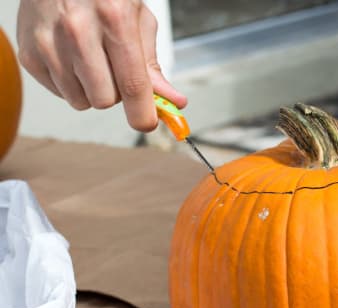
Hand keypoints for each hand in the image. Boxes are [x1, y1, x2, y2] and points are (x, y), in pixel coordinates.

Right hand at [17, 0, 186, 130]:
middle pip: (104, 100)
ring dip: (91, 89)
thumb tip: (173, 101)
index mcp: (114, 19)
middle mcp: (77, 31)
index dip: (143, 113)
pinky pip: (60, 93)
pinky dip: (70, 83)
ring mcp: (48, 42)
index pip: (132, 84)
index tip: (147, 123)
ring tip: (91, 59)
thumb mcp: (136, 18)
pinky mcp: (29, 53)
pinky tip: (71, 57)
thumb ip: (152, 64)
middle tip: (114, 70)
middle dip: (115, 94)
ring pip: (80, 101)